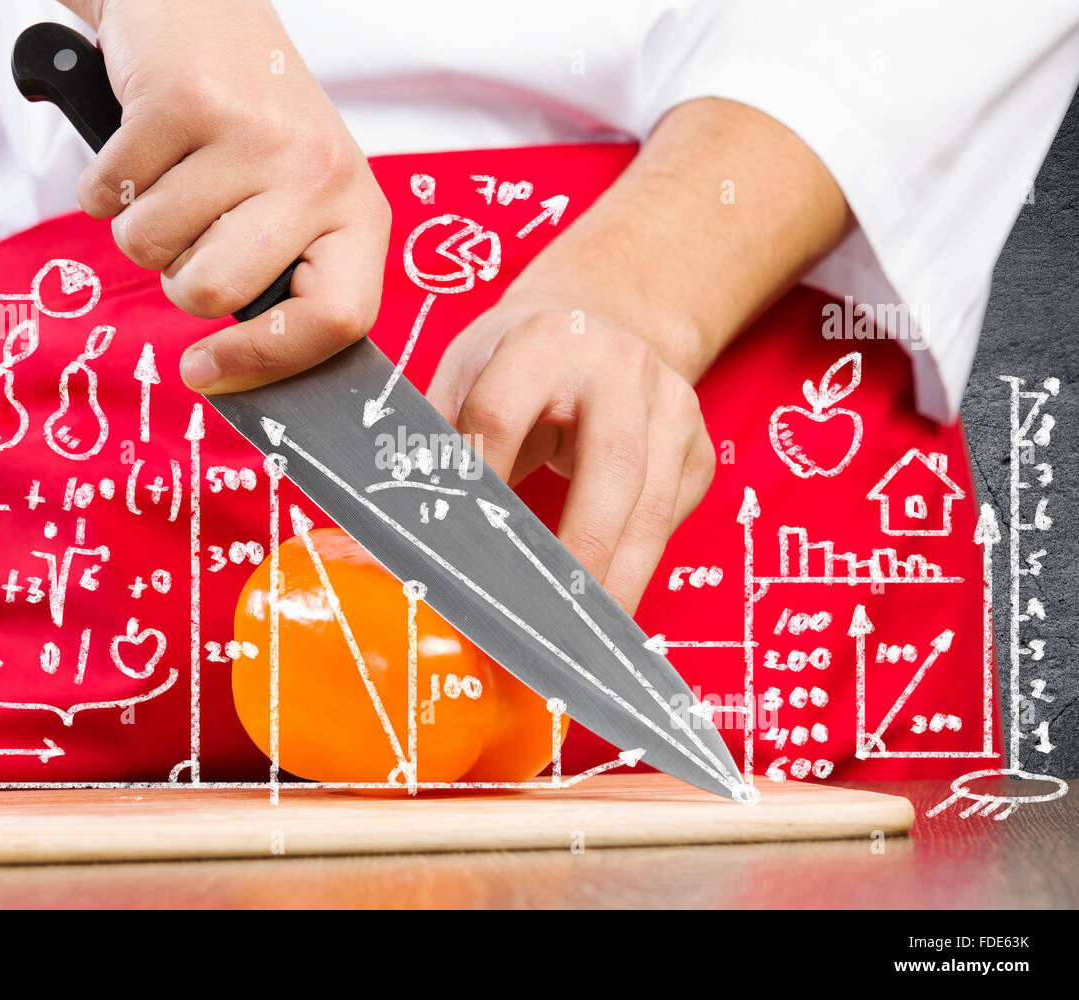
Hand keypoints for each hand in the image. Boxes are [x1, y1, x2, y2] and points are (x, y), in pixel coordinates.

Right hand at [69, 0, 390, 392]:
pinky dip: (102, 180)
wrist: (203, 9)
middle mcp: (319, 174)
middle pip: (215, 293)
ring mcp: (253, 135)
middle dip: (178, 276)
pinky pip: (106, 194)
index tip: (206, 372)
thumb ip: (285, 281)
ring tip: (171, 174)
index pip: (337, 321)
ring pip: (150, 247)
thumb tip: (234, 378)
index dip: (266, 363)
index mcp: (359, 213)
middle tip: (191, 226)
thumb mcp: (297, 203)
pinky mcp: (183, 99)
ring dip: (138, 222)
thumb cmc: (250, 125)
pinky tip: (140, 141)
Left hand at [426, 300, 715, 612]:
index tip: (457, 543)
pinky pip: (673, 517)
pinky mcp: (698, 447)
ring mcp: (671, 406)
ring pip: (653, 502)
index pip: (501, 413)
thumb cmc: (519, 361)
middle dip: (581, 547)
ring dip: (621, 575)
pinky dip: (640, 566)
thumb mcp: (468, 373)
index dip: (478, 478)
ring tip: (585, 634)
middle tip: (550, 616)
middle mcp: (619, 367)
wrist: (606, 323)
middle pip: (610, 464)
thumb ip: (439, 441)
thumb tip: (398, 536)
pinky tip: (610, 606)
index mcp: (542, 340)